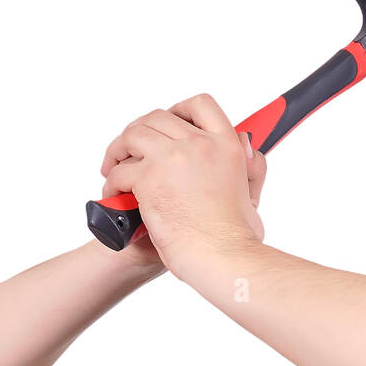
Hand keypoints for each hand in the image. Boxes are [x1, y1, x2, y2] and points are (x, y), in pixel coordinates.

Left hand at [99, 94, 266, 278]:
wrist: (222, 259)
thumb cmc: (236, 239)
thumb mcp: (253, 195)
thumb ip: (250, 167)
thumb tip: (247, 145)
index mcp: (226, 145)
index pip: (200, 106)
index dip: (179, 110)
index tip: (169, 122)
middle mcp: (199, 144)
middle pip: (158, 118)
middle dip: (140, 131)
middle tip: (131, 150)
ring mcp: (171, 158)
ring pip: (133, 136)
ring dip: (118, 151)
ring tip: (113, 169)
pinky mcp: (149, 179)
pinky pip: (120, 171)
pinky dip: (112, 183)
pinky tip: (114, 196)